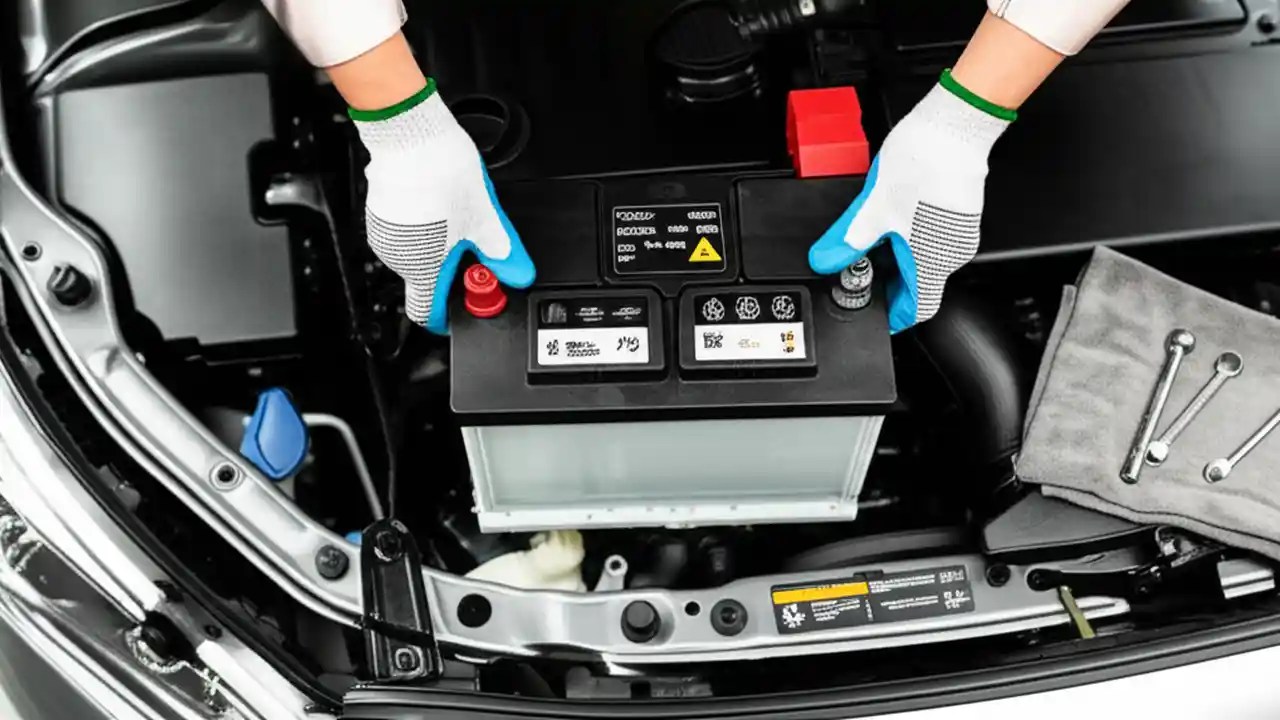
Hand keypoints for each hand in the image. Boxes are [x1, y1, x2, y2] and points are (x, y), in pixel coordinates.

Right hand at [353, 80, 534, 333]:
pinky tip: (444, 207)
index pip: (428, 314)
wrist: (411, 131)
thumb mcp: (486, 218)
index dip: (449, 316)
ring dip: (442, 249)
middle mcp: (398, 257)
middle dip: (454, 273)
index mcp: (423, 267)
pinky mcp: (381, 213)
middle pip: (426, 282)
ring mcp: (385, 234)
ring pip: (418, 255)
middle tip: (479, 253)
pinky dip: (428, 230)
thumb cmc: (441, 172)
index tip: (466, 305)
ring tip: (463, 220)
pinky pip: (408, 234)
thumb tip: (518, 273)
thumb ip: (503, 253)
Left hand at [807, 80, 1009, 333]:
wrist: (954, 124)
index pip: (914, 310)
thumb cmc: (923, 162)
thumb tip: (825, 261)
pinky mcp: (958, 214)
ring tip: (870, 239)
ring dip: (896, 257)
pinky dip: (909, 239)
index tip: (873, 313)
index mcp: (930, 262)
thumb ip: (846, 241)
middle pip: (917, 285)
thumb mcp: (871, 208)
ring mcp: (958, 234)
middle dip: (886, 281)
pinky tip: (890, 219)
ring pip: (923, 261)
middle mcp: (950, 254)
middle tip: (859, 270)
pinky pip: (931, 239)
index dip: (891, 317)